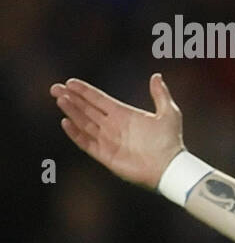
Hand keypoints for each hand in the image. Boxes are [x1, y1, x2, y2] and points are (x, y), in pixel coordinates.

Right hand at [50, 73, 184, 188]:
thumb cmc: (171, 141)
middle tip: (55, 88)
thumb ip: (160, 94)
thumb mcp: (169, 113)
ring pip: (84, 123)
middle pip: (87, 109)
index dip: (85, 91)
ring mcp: (108, 140)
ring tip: (60, 99)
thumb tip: (156, 75)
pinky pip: (86, 142)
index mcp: (124, 114)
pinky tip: (66, 122)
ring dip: (72, 111)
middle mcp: (113, 126)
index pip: (99, 100)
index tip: (70, 82)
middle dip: (71, 98)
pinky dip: (76, 133)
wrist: (169, 166)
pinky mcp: (105, 155)